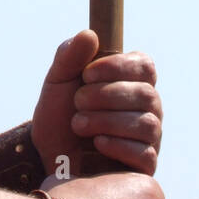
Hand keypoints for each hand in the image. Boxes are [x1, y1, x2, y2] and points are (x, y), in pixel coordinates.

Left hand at [32, 30, 160, 177]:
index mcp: (129, 81)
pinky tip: (97, 144)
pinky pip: (144, 153)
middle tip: (77, 101)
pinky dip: (115, 145)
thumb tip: (89, 34)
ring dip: (105, 121)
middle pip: (147, 94)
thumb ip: (69, 57)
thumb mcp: (57, 82)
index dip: (119, 67)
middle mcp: (146, 107)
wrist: (48, 156)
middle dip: (105, 96)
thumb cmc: (57, 115)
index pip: (145, 65)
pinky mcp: (146, 164)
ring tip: (78, 124)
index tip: (88, 73)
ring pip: (146, 123)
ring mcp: (149, 136)